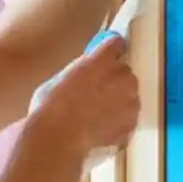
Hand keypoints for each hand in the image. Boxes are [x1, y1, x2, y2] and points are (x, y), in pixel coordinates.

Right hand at [30, 36, 139, 157]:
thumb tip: (83, 75)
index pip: (116, 43)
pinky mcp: (132, 122)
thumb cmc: (50, 106)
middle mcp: (121, 75)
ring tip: (98, 115)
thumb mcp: (60, 79)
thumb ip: (80, 72)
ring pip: (129, 94)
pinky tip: (102, 129)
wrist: (58, 138)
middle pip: (124, 71)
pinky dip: (119, 122)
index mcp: (102, 59)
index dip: (111, 52)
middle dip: (114, 79)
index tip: (106, 58)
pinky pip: (128, 117)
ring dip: (119, 100)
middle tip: (97, 92)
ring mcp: (130, 100)